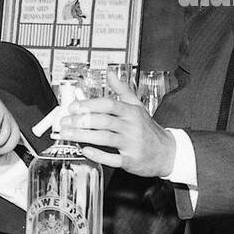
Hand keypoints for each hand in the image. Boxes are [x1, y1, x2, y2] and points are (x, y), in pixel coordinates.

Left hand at [60, 70, 177, 177]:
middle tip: (65, 122)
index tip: (73, 107)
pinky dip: (99, 155)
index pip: (109, 104)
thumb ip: (122, 90)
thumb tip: (110, 74)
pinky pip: (113, 158)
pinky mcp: (131, 160)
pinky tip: (85, 150)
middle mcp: (131, 126)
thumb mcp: (137, 106)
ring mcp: (132, 144)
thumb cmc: (148, 129)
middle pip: (104, 121)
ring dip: (84, 136)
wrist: (168, 152)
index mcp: (131, 112)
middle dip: (82, 121)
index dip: (90, 105)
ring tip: (68, 134)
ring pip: (105, 138)